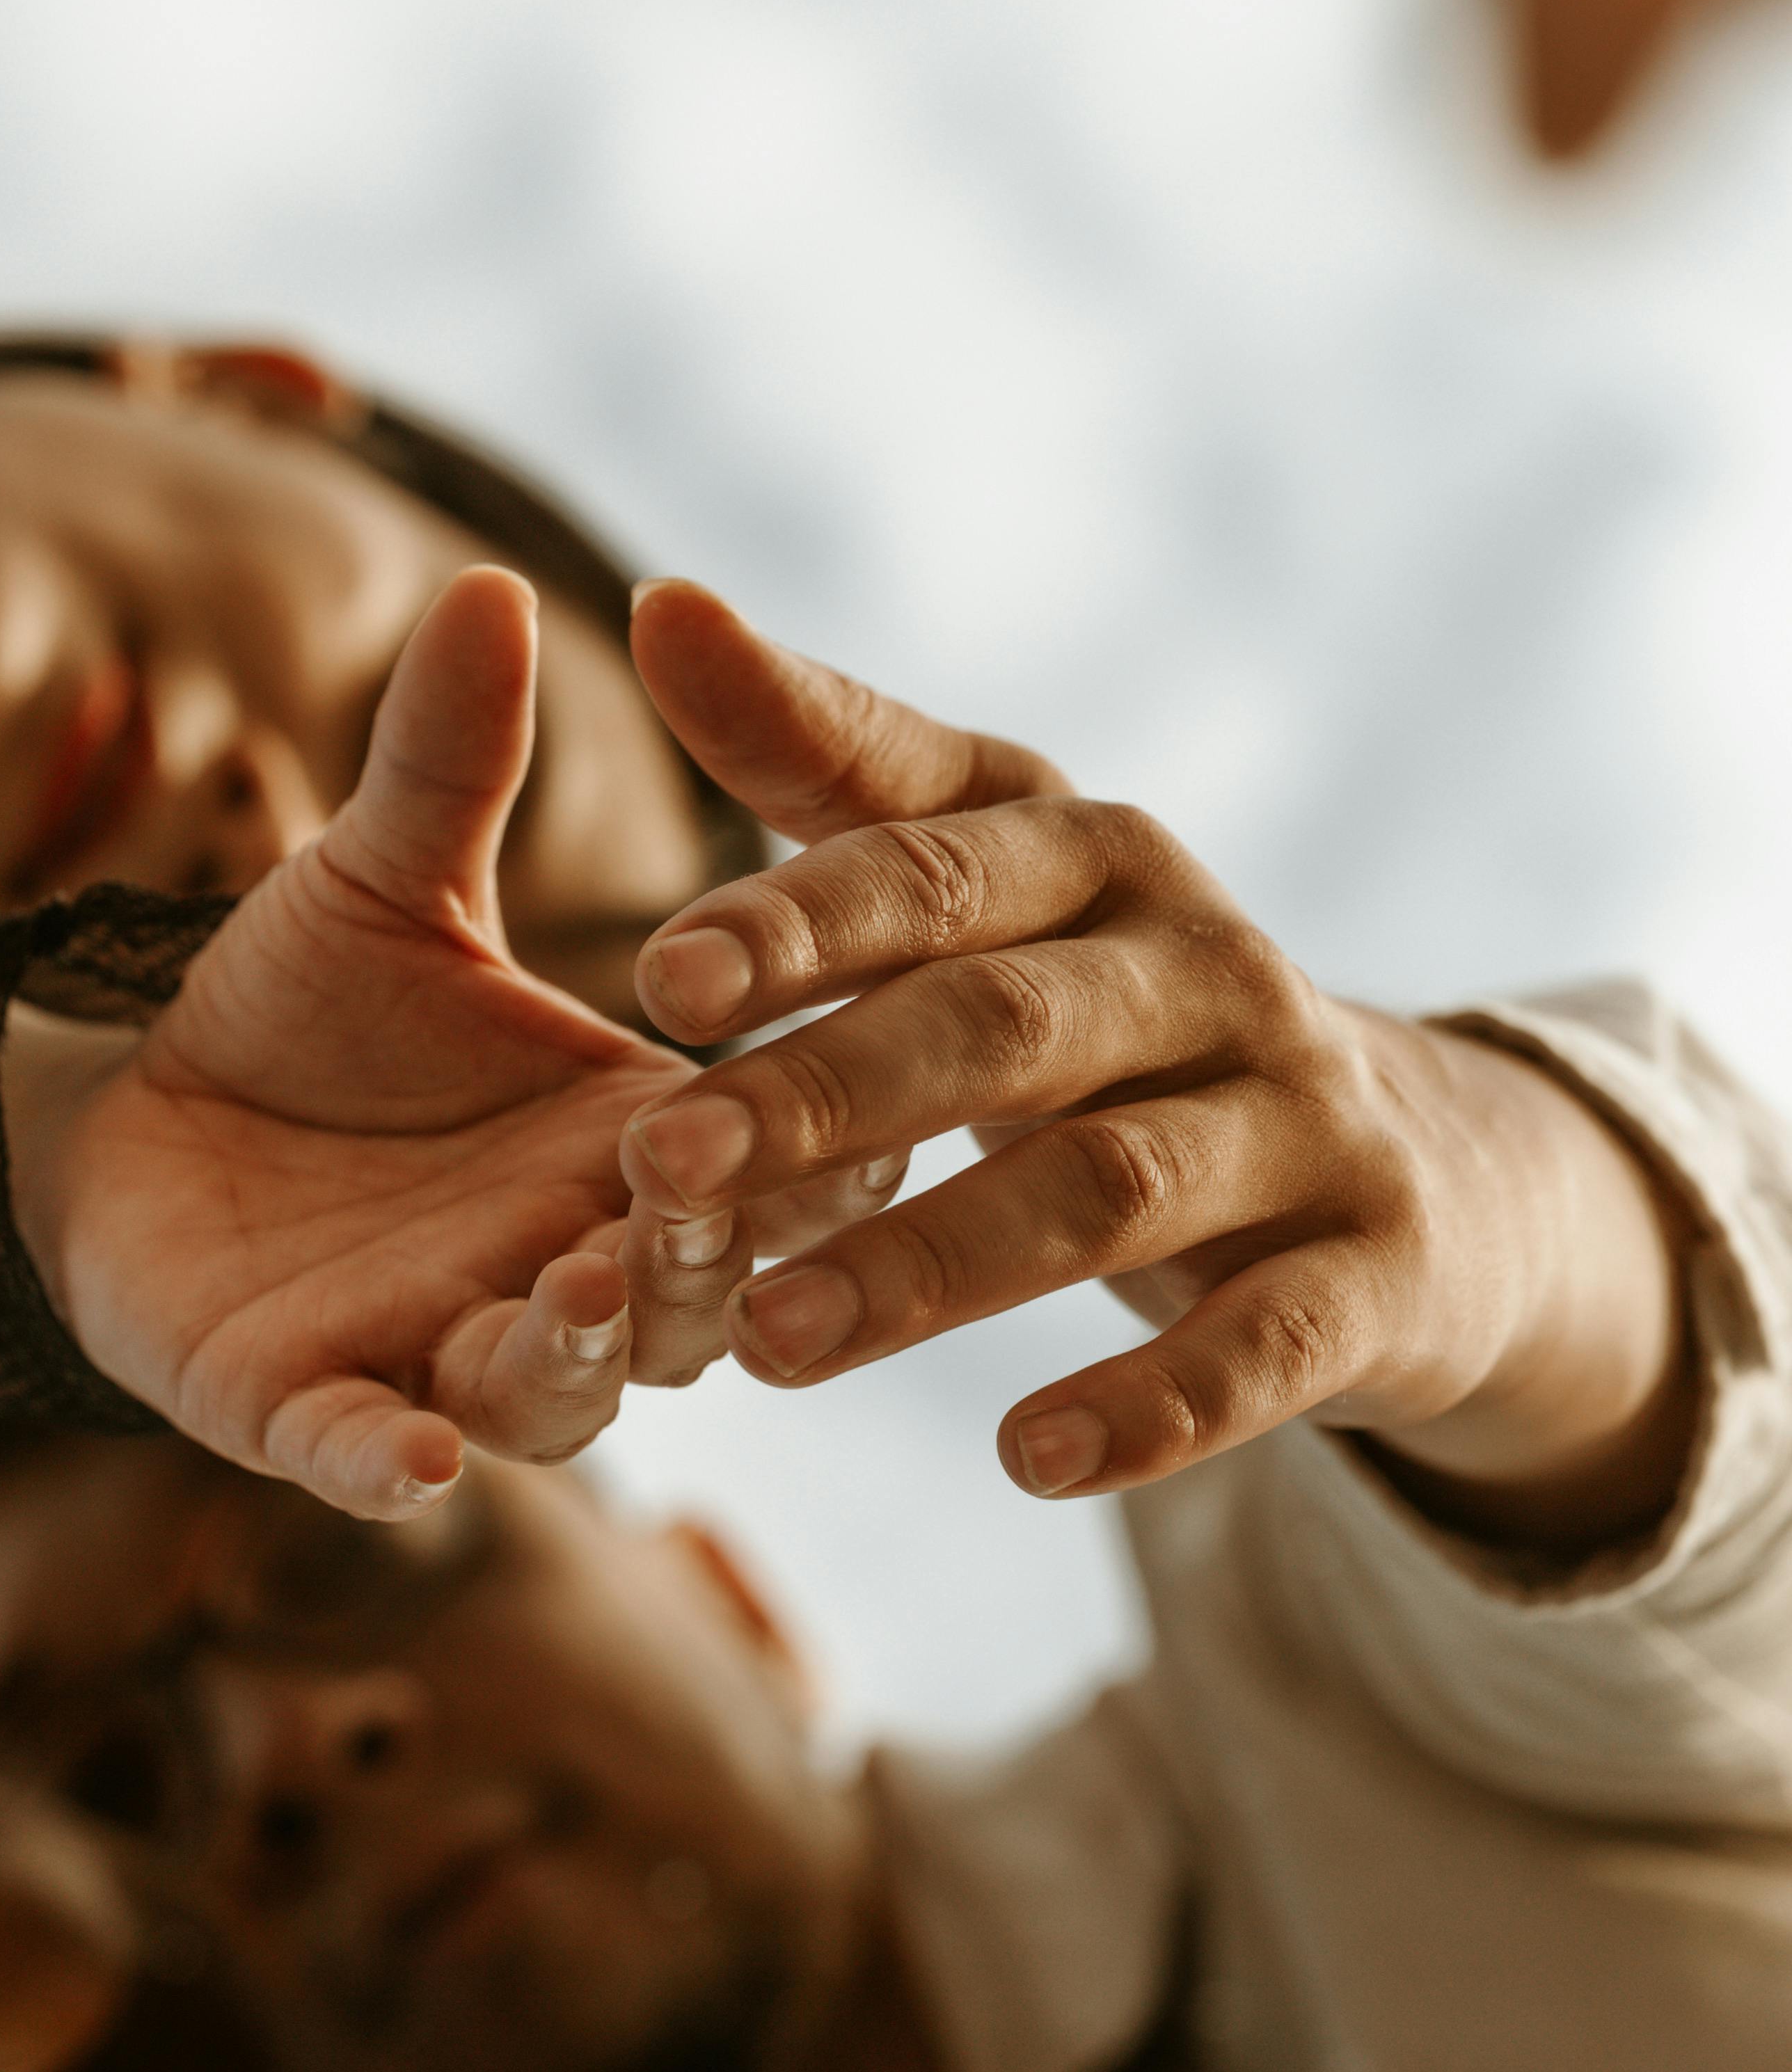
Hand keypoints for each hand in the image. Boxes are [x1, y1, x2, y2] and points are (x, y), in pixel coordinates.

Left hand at [3, 570, 744, 1520]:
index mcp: (622, 1144)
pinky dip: (391, 1467)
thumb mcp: (380, 878)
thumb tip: (495, 583)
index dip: (808, 1140)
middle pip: (688, 1304)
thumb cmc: (306, 1005)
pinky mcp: (312, 1407)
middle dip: (701, 1264)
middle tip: (685, 1197)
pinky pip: (366, 1454)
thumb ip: (447, 764)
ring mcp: (443, 1348)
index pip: (768, 1161)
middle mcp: (565, 1264)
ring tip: (574, 1297)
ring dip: (575, 1364)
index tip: (839, 1090)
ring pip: (554, 1398)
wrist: (131, 1106)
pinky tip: (416, 1466)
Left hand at [617, 583, 1691, 1545]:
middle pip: (1004, 1028)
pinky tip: (1027, 1464)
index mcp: (1094, 859)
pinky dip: (1151, 1406)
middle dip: (828, 1097)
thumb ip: (831, 763)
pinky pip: (1263, 1345)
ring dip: (931, 1266)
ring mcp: (1299, 1122)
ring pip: (1105, 1192)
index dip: (803, 917)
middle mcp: (1205, 965)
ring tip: (766, 1342)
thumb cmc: (1114, 1007)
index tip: (659, 974)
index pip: (937, 864)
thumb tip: (663, 607)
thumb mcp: (994, 873)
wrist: (1412, 1170)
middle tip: (659, 1171)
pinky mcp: (1366, 1275)